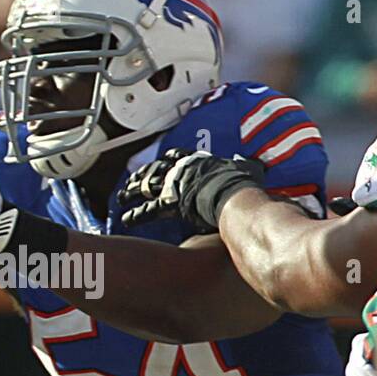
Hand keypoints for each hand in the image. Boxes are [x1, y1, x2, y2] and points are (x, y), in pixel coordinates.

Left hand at [118, 148, 265, 231]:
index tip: (162, 161)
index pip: (177, 156)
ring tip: (121, 196)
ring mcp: (172, 186)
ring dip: (131, 191)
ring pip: (145, 186)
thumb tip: (255, 164)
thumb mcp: (246, 169)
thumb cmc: (240, 183)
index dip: (168, 159)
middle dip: (142, 175)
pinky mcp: (168, 204)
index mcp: (196, 161)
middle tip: (132, 179)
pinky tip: (125, 219)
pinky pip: (147, 210)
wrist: (232, 196)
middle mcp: (179, 170)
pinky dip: (135, 215)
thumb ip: (246, 166)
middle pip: (155, 170)